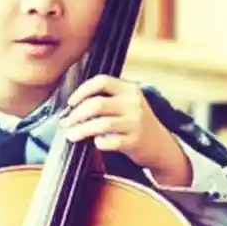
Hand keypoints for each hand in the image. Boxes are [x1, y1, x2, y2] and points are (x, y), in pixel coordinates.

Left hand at [62, 75, 191, 185]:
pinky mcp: (135, 141)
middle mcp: (133, 103)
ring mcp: (135, 122)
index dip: (82, 91)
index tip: (70, 103)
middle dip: (77, 114)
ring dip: (81, 130)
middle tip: (67, 122)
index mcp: (130, 89)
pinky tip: (96, 143)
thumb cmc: (134, 122)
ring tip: (71, 135)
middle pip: (97, 104)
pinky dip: (98, 142)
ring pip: (100, 124)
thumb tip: (73, 106)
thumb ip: (107, 98)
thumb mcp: (127, 103)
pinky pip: (109, 142)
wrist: (159, 144)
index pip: (102, 81)